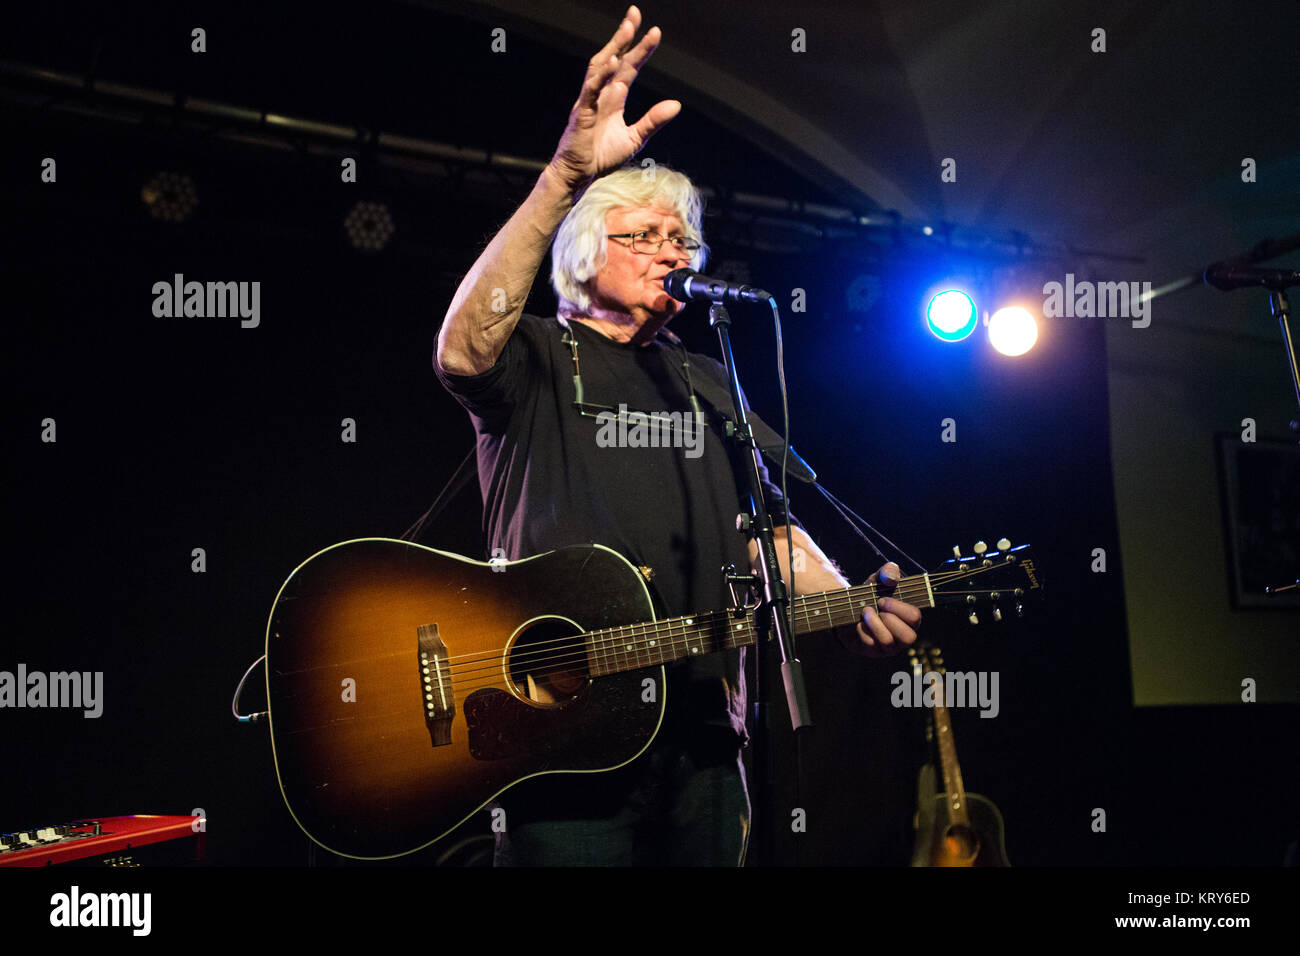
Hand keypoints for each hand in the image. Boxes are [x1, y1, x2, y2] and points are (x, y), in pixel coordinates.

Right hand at [547, 5, 680, 189]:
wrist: (580, 176)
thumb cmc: (601, 158)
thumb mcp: (635, 138)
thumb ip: (653, 120)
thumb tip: (677, 105)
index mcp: (614, 98)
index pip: (629, 67)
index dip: (641, 49)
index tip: (655, 31)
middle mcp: (601, 94)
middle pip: (613, 58)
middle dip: (624, 35)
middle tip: (635, 13)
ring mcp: (589, 100)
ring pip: (600, 66)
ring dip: (613, 47)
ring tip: (626, 29)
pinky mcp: (582, 112)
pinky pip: (591, 89)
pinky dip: (601, 75)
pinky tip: (613, 61)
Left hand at [845, 562, 921, 657]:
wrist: (847, 608)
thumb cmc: (870, 594)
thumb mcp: (878, 579)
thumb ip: (888, 571)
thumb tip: (891, 579)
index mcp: (910, 619)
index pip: (915, 618)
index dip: (898, 608)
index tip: (882, 599)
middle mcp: (903, 636)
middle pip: (909, 637)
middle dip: (889, 619)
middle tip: (876, 606)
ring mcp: (889, 647)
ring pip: (888, 641)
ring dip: (874, 623)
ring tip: (865, 612)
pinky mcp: (873, 651)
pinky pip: (870, 644)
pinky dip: (861, 630)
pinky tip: (858, 623)